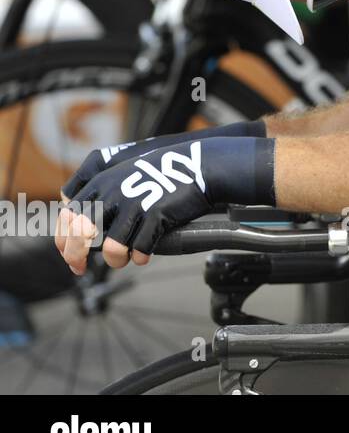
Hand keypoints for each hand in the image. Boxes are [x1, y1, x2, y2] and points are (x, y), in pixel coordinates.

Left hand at [56, 135, 275, 272]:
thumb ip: (104, 193)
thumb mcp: (127, 173)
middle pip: (80, 232)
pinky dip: (140, 257)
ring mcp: (134, 203)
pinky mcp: (155, 214)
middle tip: (79, 268)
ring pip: (111, 247)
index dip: (62, 239)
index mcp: (102, 181)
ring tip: (123, 260)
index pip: (67, 214)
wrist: (201, 165)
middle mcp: (113, 191)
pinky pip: (140, 247)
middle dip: (76, 256)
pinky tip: (145, 256)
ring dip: (115, 260)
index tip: (68, 254)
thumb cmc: (166, 172)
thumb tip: (85, 222)